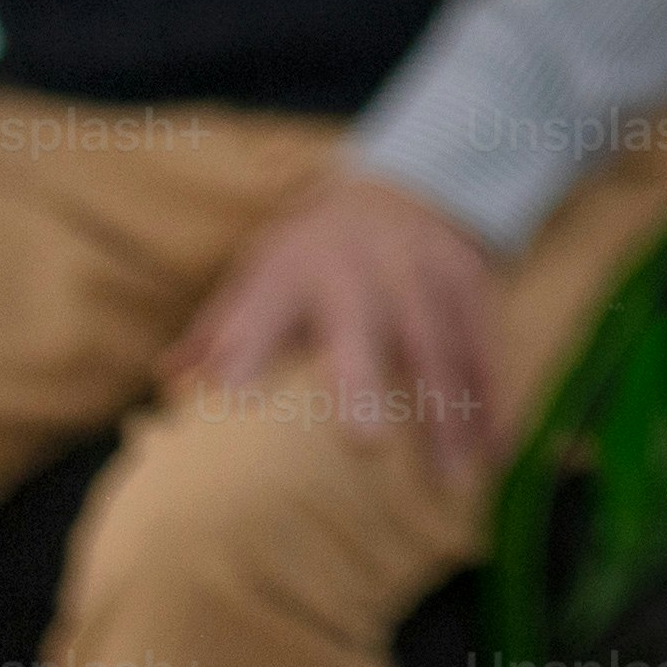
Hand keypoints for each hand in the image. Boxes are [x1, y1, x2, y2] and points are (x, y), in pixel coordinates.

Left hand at [170, 167, 509, 489]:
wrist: (399, 188)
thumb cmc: (313, 254)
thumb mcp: (261, 273)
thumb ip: (221, 329)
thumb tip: (168, 381)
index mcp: (293, 267)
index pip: (262, 306)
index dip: (246, 345)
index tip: (229, 396)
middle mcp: (358, 263)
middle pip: (361, 319)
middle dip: (364, 377)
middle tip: (365, 447)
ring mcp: (420, 267)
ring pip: (436, 339)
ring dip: (448, 410)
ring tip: (449, 478)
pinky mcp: (470, 278)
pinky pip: (486, 341)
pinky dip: (496, 395)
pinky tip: (498, 449)